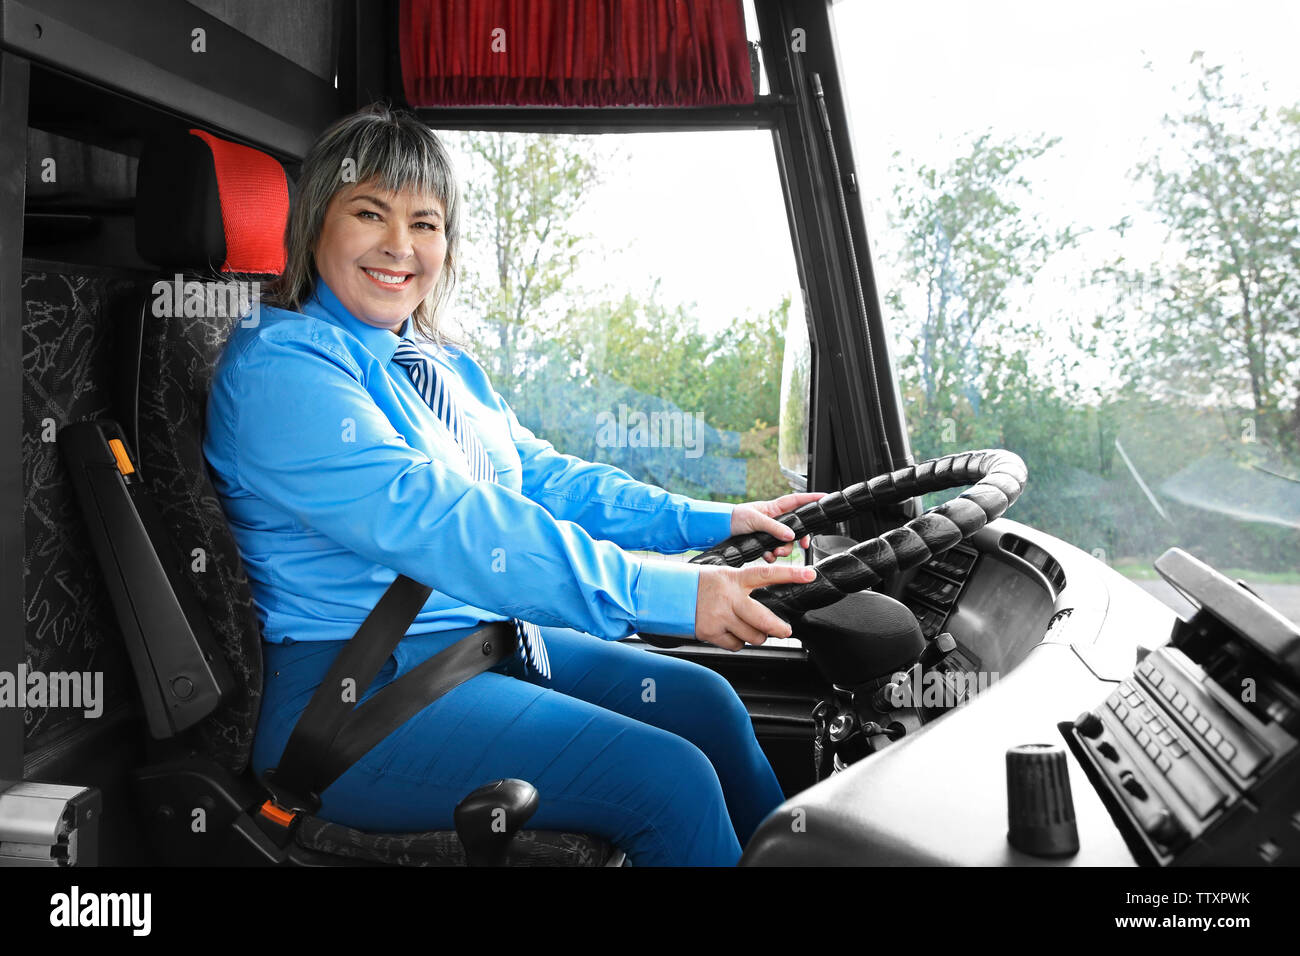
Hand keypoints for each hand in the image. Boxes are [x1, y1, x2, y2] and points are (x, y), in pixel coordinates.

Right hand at [694, 563, 817, 650]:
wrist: (666, 594)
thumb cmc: (698, 584)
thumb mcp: (722, 576)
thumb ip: (743, 587)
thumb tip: (766, 605)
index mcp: (734, 578)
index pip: (767, 574)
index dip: (790, 575)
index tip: (810, 575)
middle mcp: (729, 597)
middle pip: (764, 619)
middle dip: (778, 629)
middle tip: (785, 631)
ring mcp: (720, 616)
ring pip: (752, 636)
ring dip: (756, 636)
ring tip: (748, 628)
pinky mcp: (710, 632)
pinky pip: (735, 644)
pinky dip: (737, 642)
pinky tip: (729, 632)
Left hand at [730, 491, 827, 562]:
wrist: (719, 529)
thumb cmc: (735, 517)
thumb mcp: (755, 520)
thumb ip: (774, 527)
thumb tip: (791, 535)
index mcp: (774, 508)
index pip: (797, 500)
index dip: (811, 498)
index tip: (825, 498)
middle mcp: (774, 520)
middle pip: (796, 528)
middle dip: (800, 538)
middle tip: (802, 545)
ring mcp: (769, 532)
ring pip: (786, 542)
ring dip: (783, 550)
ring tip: (774, 553)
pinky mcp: (762, 543)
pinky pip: (774, 552)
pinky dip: (772, 556)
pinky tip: (766, 556)